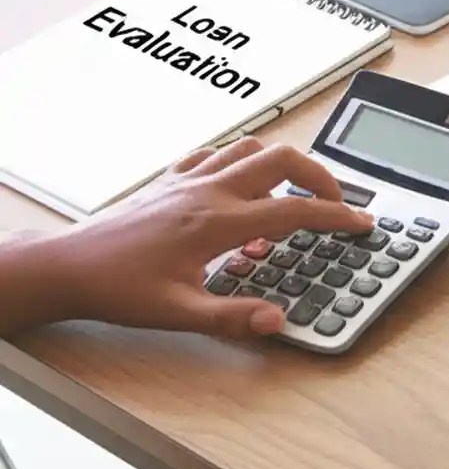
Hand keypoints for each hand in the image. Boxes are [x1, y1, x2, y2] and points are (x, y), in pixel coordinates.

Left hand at [32, 137, 372, 337]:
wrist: (66, 266)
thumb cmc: (116, 288)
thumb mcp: (179, 313)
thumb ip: (234, 316)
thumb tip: (277, 320)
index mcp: (218, 222)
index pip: (294, 211)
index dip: (336, 216)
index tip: (361, 223)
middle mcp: (208, 192)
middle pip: (282, 161)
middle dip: (320, 177)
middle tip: (334, 203)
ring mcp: (188, 180)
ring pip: (250, 148)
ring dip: (281, 163)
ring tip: (294, 190)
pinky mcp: (169, 180)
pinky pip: (214, 153)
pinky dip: (239, 161)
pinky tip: (239, 184)